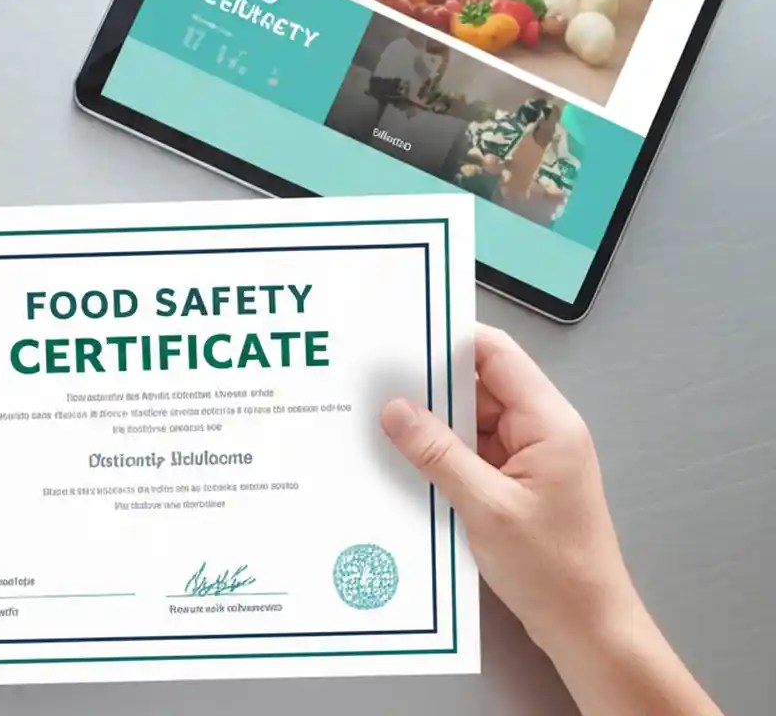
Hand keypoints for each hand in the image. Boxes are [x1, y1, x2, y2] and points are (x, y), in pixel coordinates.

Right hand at [380, 326, 632, 650]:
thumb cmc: (553, 569)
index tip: (405, 336)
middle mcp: (542, 432)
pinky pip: (474, 455)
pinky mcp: (517, 486)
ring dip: (434, 426)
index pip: (498, 356)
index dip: (453, 340)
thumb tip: (396, 410)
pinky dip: (443, 456)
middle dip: (432, 385)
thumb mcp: (486, 507)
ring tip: (382, 422)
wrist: (587, 627)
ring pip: (473, 423)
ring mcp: (530, 460)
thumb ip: (438, 453)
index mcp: (549, 423)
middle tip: (377, 382)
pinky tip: (407, 462)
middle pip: (481, 388)